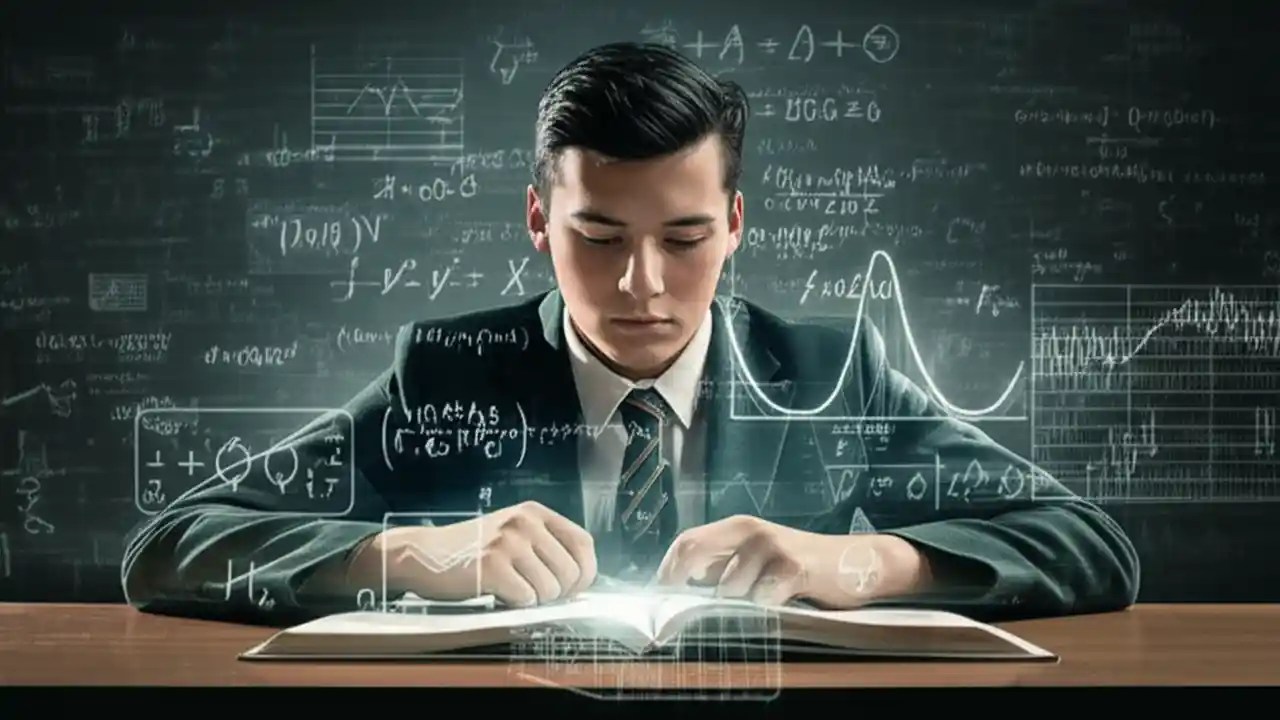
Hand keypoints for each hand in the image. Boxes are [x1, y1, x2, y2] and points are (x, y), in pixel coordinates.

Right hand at [378, 501, 597, 606]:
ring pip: (550, 589)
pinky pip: (525, 598)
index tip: (573, 588)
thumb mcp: (512, 533)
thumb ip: (545, 546)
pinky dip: (515, 603)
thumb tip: (580, 581)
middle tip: (534, 592)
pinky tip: (498, 592)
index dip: (585, 572)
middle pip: (570, 572)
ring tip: (512, 589)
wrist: (424, 554)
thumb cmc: (472, 550)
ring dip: (534, 599)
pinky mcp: (491, 565)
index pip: (584, 543)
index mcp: (534, 512)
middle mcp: (524, 523)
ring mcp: (508, 542)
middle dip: (557, 593)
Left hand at [654, 515, 919, 608]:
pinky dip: (764, 609)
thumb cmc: (798, 568)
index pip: (686, 542)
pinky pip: (761, 599)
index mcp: (737, 528)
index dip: (667, 570)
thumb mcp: (756, 560)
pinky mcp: (792, 567)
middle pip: (693, 552)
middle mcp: (749, 530)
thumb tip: (680, 590)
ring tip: (760, 603)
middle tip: (685, 611)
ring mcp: (771, 546)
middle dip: (682, 585)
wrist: (852, 563)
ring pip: (728, 588)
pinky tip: (781, 603)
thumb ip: (723, 568)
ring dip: (737, 605)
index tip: (659, 597)